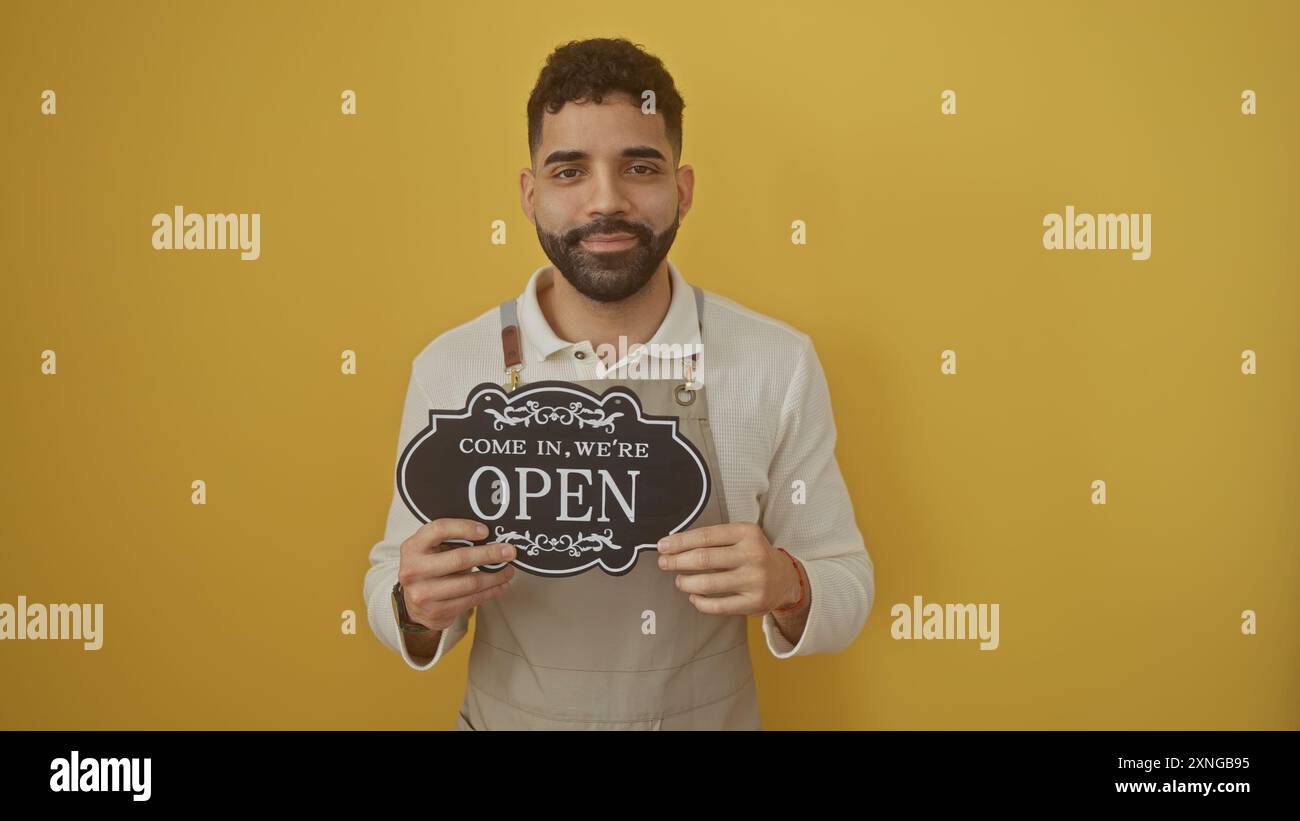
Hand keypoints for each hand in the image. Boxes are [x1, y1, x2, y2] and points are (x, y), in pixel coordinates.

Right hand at [397, 518, 516, 630]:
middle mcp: (414, 570)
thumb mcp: (432, 549)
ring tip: (508, 570)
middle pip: (459, 559)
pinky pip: (471, 600)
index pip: (439, 530)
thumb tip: (490, 537)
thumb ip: (452, 540)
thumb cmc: (428, 568)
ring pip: (469, 583)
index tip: (486, 531)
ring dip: (495, 576)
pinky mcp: (436, 612)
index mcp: (413, 547)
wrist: (412, 602)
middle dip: (489, 554)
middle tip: (509, 551)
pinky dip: (490, 592)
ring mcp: (423, 594)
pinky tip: (499, 585)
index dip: (464, 528)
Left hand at [656, 522, 801, 615]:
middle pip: (703, 559)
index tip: (663, 545)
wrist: (785, 578)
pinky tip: (694, 596)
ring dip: (685, 582)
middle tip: (664, 563)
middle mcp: (753, 555)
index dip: (680, 541)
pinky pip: (717, 606)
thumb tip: (674, 545)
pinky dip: (699, 602)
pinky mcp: (753, 603)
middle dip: (677, 561)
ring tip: (680, 581)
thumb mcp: (741, 537)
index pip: (705, 536)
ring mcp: (754, 580)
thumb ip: (714, 539)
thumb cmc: (754, 554)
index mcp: (747, 533)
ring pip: (707, 584)